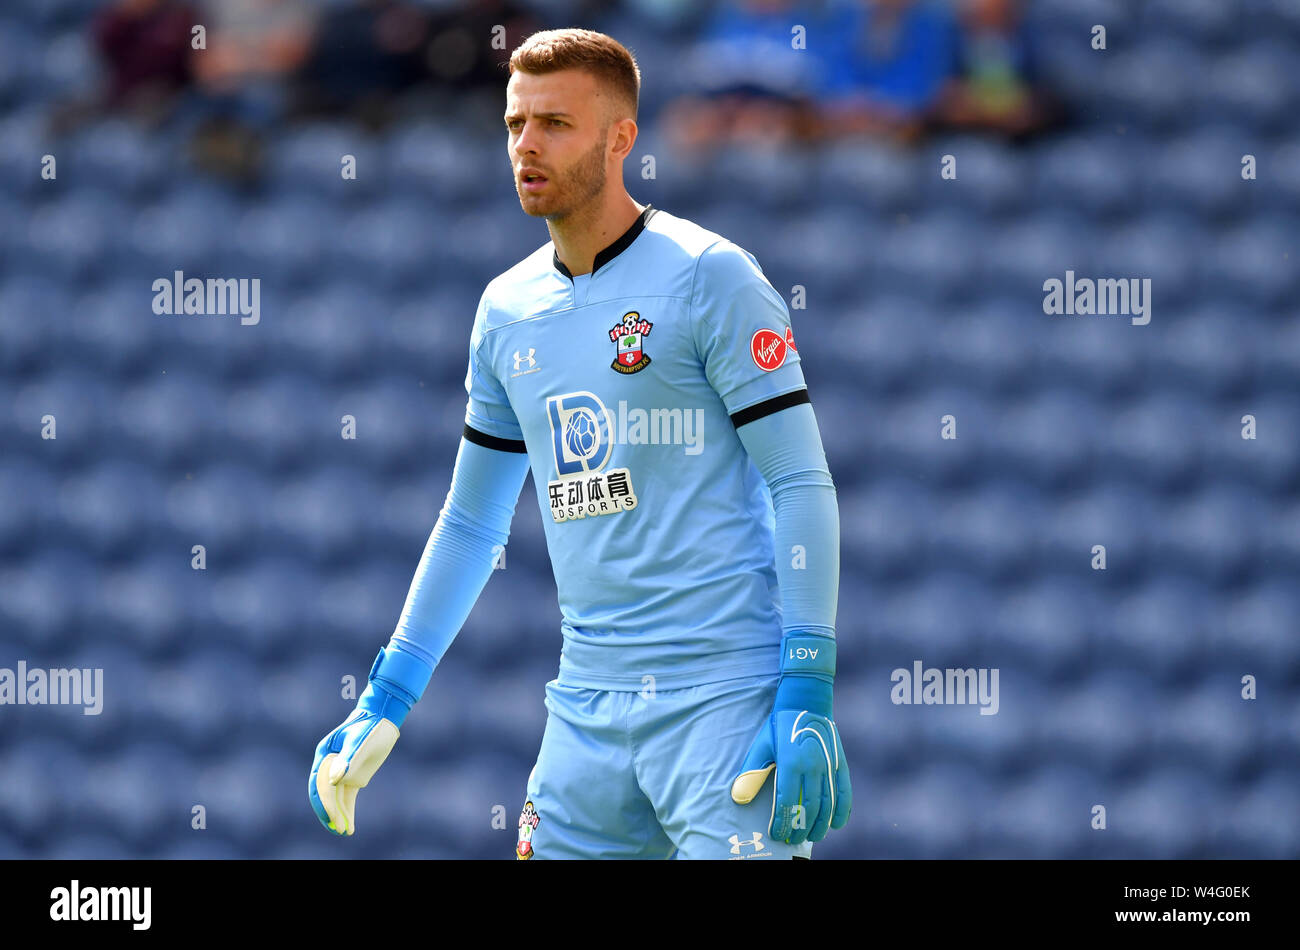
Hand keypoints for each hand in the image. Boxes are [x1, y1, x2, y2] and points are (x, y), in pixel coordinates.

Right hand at [308, 695, 400, 835]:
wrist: (382, 718)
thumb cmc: (371, 726)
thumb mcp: (361, 741)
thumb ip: (348, 758)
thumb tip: (334, 780)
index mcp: (325, 754)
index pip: (319, 784)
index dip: (324, 802)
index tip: (332, 817)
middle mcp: (329, 765)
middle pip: (324, 795)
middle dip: (330, 813)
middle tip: (338, 829)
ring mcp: (340, 773)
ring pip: (336, 799)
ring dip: (339, 816)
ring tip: (345, 833)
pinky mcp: (352, 778)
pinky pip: (347, 798)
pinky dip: (347, 811)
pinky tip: (350, 826)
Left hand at [730, 634, 851, 843]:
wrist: (806, 702)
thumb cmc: (779, 726)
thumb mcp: (762, 746)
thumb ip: (751, 773)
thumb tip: (737, 798)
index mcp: (790, 763)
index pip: (786, 802)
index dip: (782, 822)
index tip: (777, 835)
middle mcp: (812, 766)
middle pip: (808, 808)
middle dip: (800, 827)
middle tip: (793, 839)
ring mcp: (829, 765)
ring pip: (828, 804)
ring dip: (820, 824)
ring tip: (812, 836)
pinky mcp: (840, 763)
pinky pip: (844, 792)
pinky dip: (842, 810)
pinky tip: (837, 824)